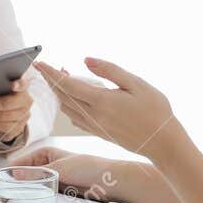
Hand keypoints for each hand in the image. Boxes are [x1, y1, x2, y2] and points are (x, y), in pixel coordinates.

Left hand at [0, 77, 32, 142]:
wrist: (8, 117)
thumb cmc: (1, 99)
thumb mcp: (0, 91)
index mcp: (22, 89)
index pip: (23, 84)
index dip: (19, 84)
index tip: (13, 85)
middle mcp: (25, 102)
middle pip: (7, 104)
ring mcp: (23, 117)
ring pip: (3, 118)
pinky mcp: (17, 129)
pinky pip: (1, 127)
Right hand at [11, 144, 120, 197]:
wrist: (107, 181)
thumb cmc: (88, 167)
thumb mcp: (58, 168)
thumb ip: (36, 174)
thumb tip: (16, 175)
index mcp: (48, 153)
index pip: (24, 160)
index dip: (14, 169)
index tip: (2, 177)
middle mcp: (50, 165)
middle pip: (29, 174)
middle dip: (21, 182)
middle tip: (8, 190)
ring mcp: (56, 178)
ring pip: (37, 185)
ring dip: (32, 191)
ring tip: (20, 198)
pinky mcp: (62, 190)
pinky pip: (46, 193)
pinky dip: (41, 197)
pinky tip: (36, 202)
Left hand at [34, 57, 176, 156]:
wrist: (163, 142)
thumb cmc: (155, 110)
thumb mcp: (136, 83)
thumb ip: (110, 71)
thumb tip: (85, 60)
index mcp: (101, 101)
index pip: (67, 85)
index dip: (51, 73)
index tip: (39, 63)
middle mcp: (94, 116)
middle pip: (63, 97)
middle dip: (52, 81)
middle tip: (48, 67)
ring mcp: (95, 126)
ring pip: (67, 108)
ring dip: (60, 93)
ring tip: (63, 77)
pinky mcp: (99, 133)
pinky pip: (75, 118)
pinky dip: (69, 105)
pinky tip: (74, 98)